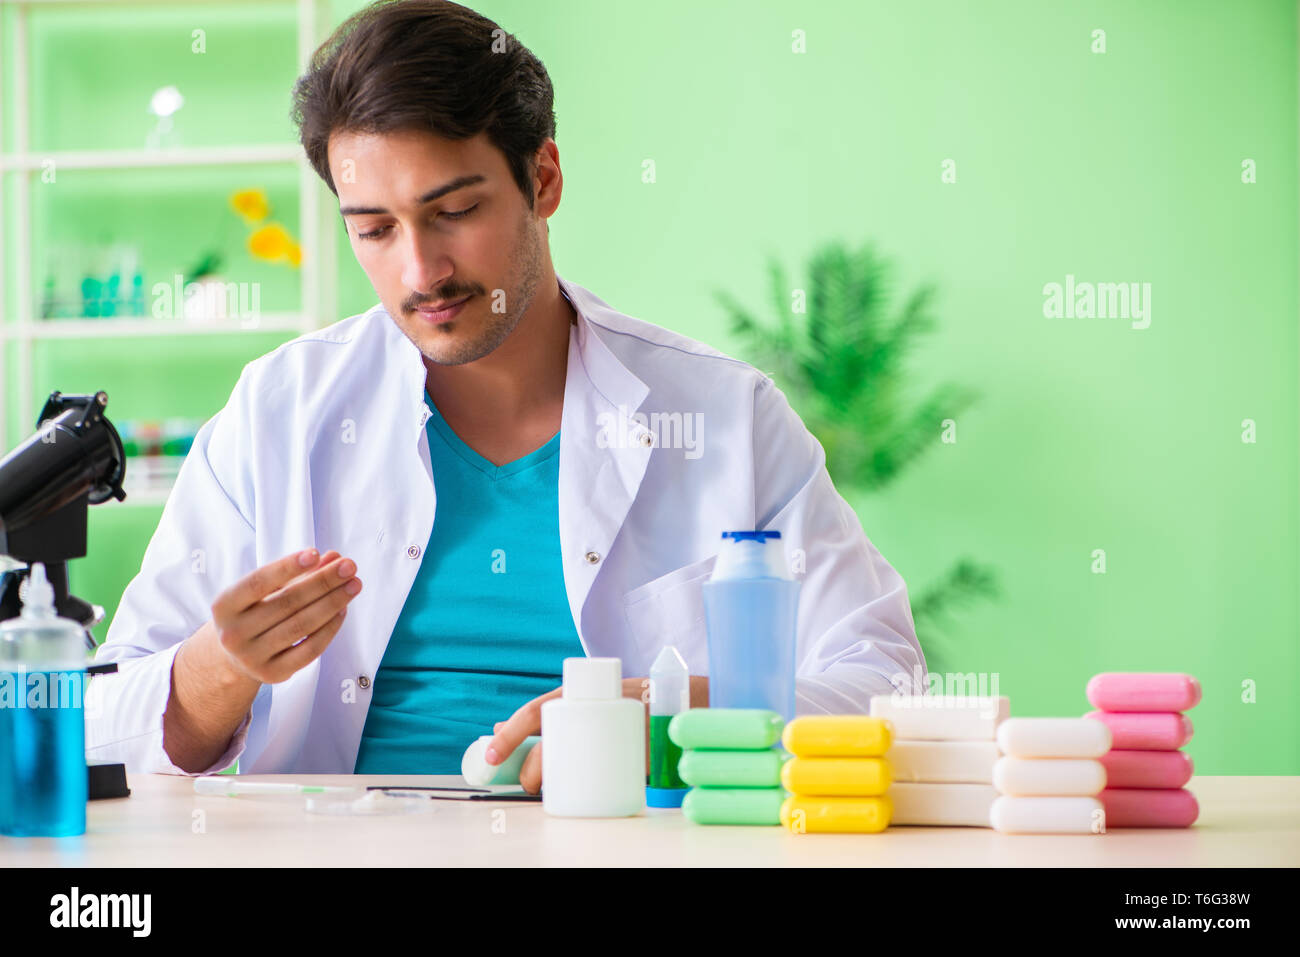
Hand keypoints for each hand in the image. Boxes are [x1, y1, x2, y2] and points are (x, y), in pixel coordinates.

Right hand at [209, 548, 362, 683]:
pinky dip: (330, 628)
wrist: (236, 656)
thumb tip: (333, 558)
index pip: (258, 582)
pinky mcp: (272, 674)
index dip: (288, 567)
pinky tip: (343, 610)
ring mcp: (251, 657)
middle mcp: (233, 633)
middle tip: (349, 566)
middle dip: (323, 582)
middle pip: (287, 603)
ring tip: (354, 584)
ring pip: (302, 626)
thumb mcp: (266, 590)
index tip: (316, 552)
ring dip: (333, 602)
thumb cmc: (254, 611)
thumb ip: (297, 573)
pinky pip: (310, 650)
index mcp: (224, 606)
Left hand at [485, 674, 709, 793]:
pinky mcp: (643, 746)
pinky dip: (596, 784)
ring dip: (558, 779)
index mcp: (582, 690)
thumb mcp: (588, 700)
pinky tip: (589, 790)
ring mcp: (621, 723)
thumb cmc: (631, 704)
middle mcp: (598, 703)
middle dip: (534, 769)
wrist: (691, 699)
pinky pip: (611, 771)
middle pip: (554, 740)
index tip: (491, 754)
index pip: (537, 710)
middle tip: (528, 784)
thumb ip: (550, 712)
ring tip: (553, 791)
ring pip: (576, 758)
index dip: (511, 733)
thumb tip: (500, 727)